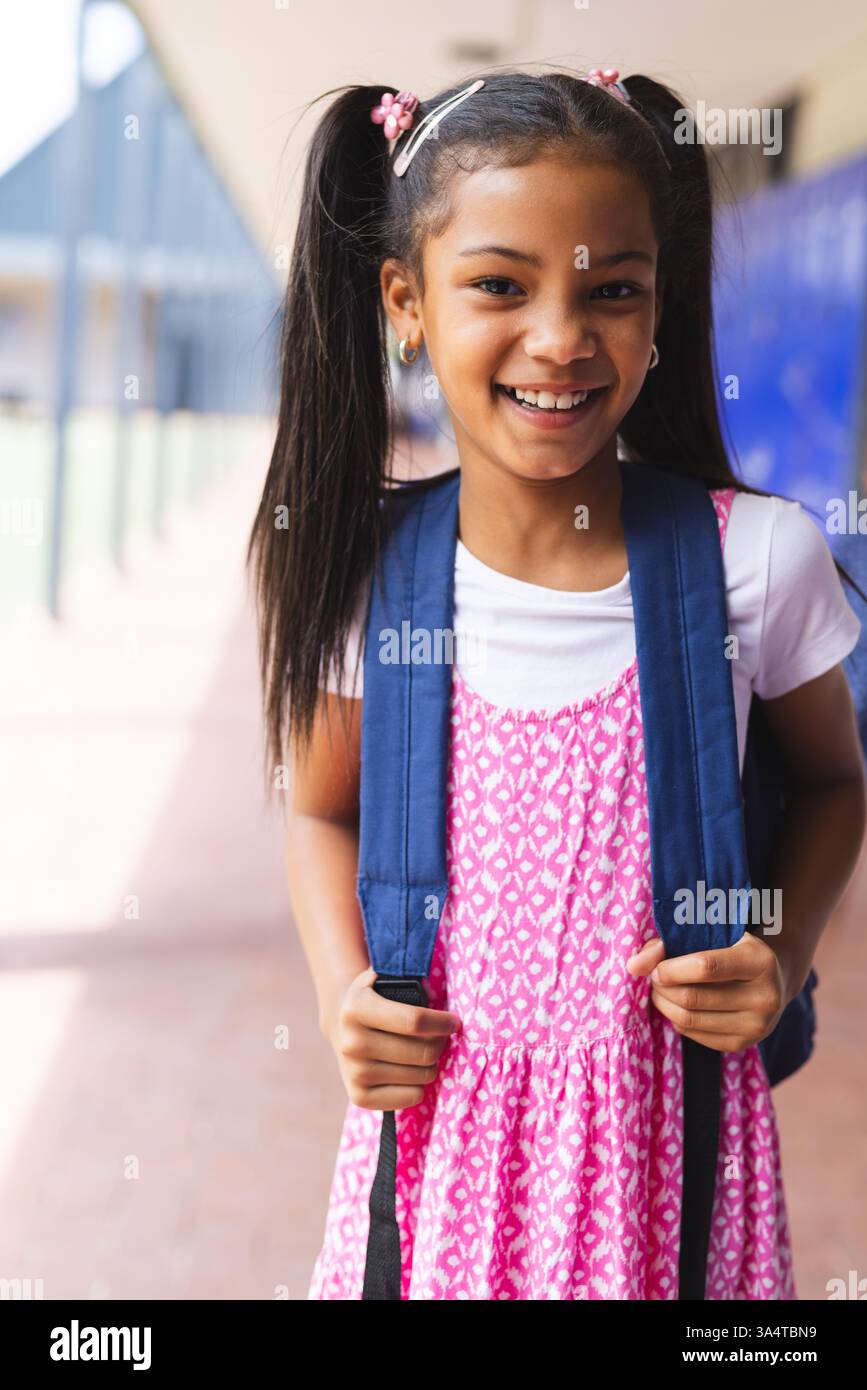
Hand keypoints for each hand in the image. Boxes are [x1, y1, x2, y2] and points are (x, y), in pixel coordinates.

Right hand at [327, 966, 461, 1110]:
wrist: (342, 1025)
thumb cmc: (376, 999)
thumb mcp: (384, 978)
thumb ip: (407, 976)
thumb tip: (435, 985)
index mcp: (357, 1007)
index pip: (414, 1021)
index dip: (442, 1022)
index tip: (454, 1022)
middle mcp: (351, 1042)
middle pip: (422, 1052)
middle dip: (441, 1043)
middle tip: (441, 1037)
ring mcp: (354, 1072)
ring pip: (421, 1076)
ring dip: (431, 1063)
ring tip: (424, 1051)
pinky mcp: (359, 1096)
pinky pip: (412, 1096)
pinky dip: (420, 1085)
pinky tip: (412, 1070)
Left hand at [626, 932, 787, 1054]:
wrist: (771, 979)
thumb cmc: (731, 947)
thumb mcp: (710, 933)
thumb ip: (669, 942)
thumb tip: (632, 966)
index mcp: (760, 961)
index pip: (706, 967)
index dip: (671, 969)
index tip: (657, 968)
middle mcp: (765, 997)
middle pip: (693, 998)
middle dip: (662, 988)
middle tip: (654, 978)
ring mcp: (756, 1026)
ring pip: (690, 1020)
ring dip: (664, 1004)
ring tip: (661, 990)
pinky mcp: (742, 1044)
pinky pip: (694, 1034)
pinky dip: (676, 1019)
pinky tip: (677, 1005)